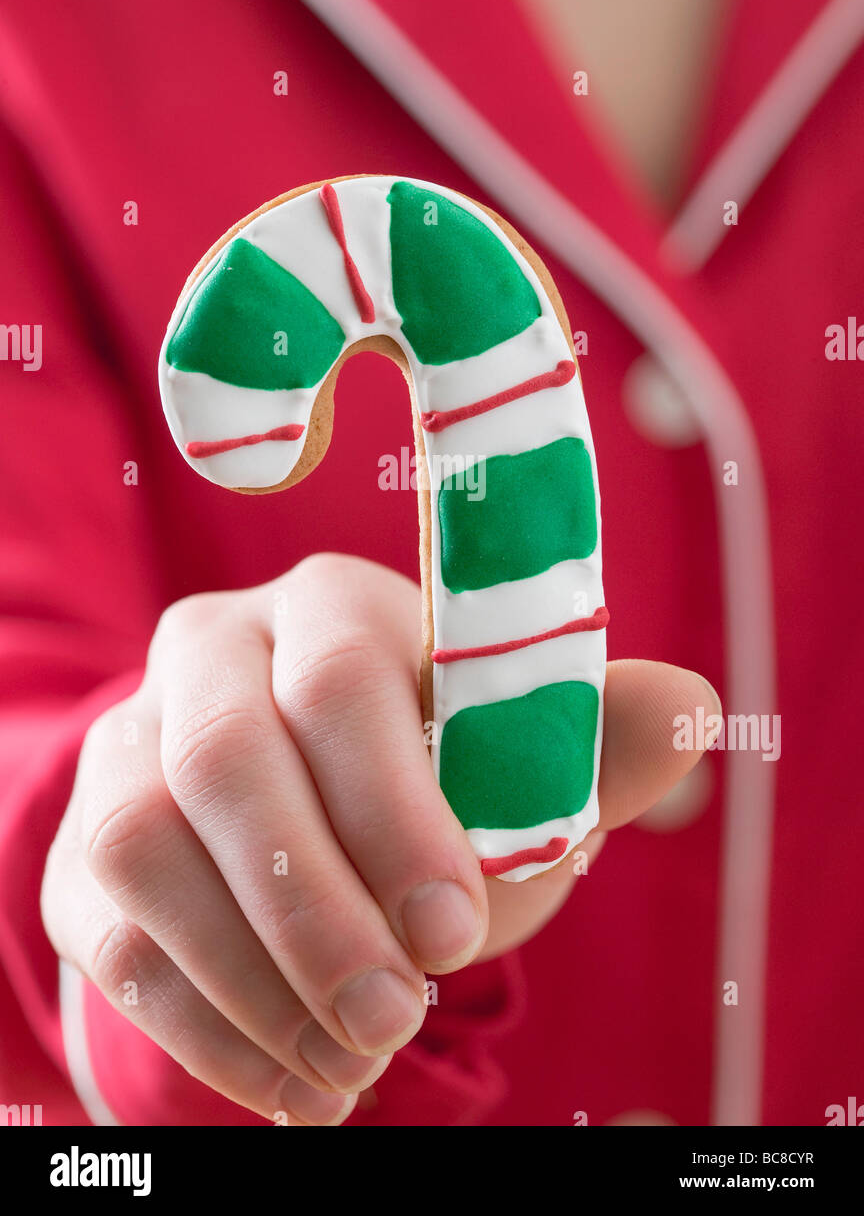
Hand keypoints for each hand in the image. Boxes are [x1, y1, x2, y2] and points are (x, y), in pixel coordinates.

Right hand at [41, 553, 718, 1124]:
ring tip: (353, 1062)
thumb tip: (690, 709)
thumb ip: (592, 740)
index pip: (339, 684)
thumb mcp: (508, 759)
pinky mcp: (84, 843)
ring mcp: (131, 742)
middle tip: (398, 1018)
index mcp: (326, 606)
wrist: (299, 818)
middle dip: (316, 910)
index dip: (395, 812)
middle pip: (227, 762)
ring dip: (254, 978)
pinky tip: (296, 1082)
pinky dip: (207, 1027)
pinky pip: (112, 936)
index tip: (457, 932)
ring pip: (147, 848)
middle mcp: (213, 650)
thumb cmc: (425, 780)